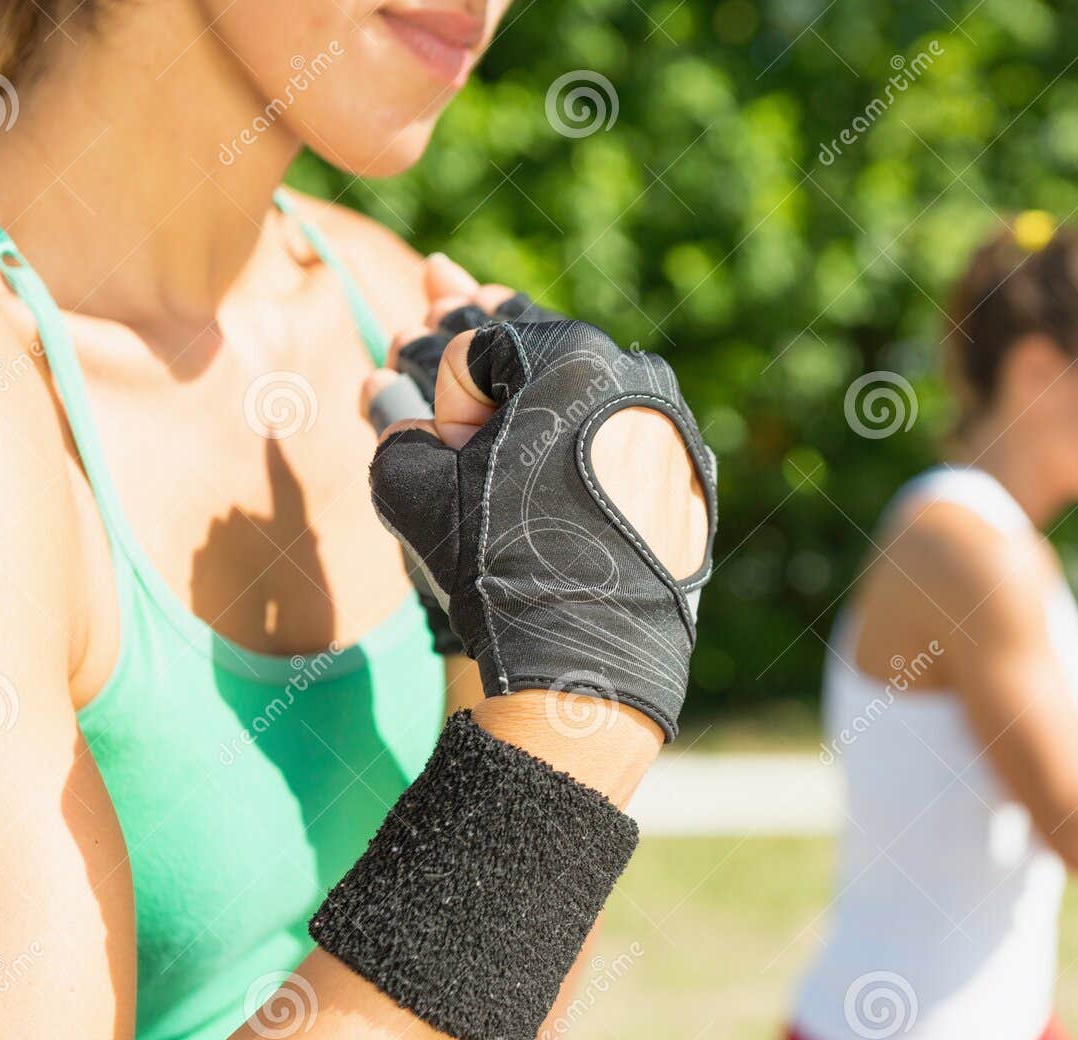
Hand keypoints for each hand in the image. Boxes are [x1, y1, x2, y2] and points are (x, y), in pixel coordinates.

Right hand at [364, 313, 714, 740]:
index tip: (449, 449)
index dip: (448, 397)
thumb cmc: (501, 563)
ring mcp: (676, 427)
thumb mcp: (416, 489)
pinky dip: (591, 449)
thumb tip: (384, 393)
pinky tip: (565, 469)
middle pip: (544, 359)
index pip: (481, 347)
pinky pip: (628, 444)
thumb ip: (394, 427)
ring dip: (545, 407)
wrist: (591, 657)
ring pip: (591, 399)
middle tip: (450, 344)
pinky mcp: (693, 478)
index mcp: (575, 356)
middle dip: (493, 373)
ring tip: (507, 427)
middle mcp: (639, 377)